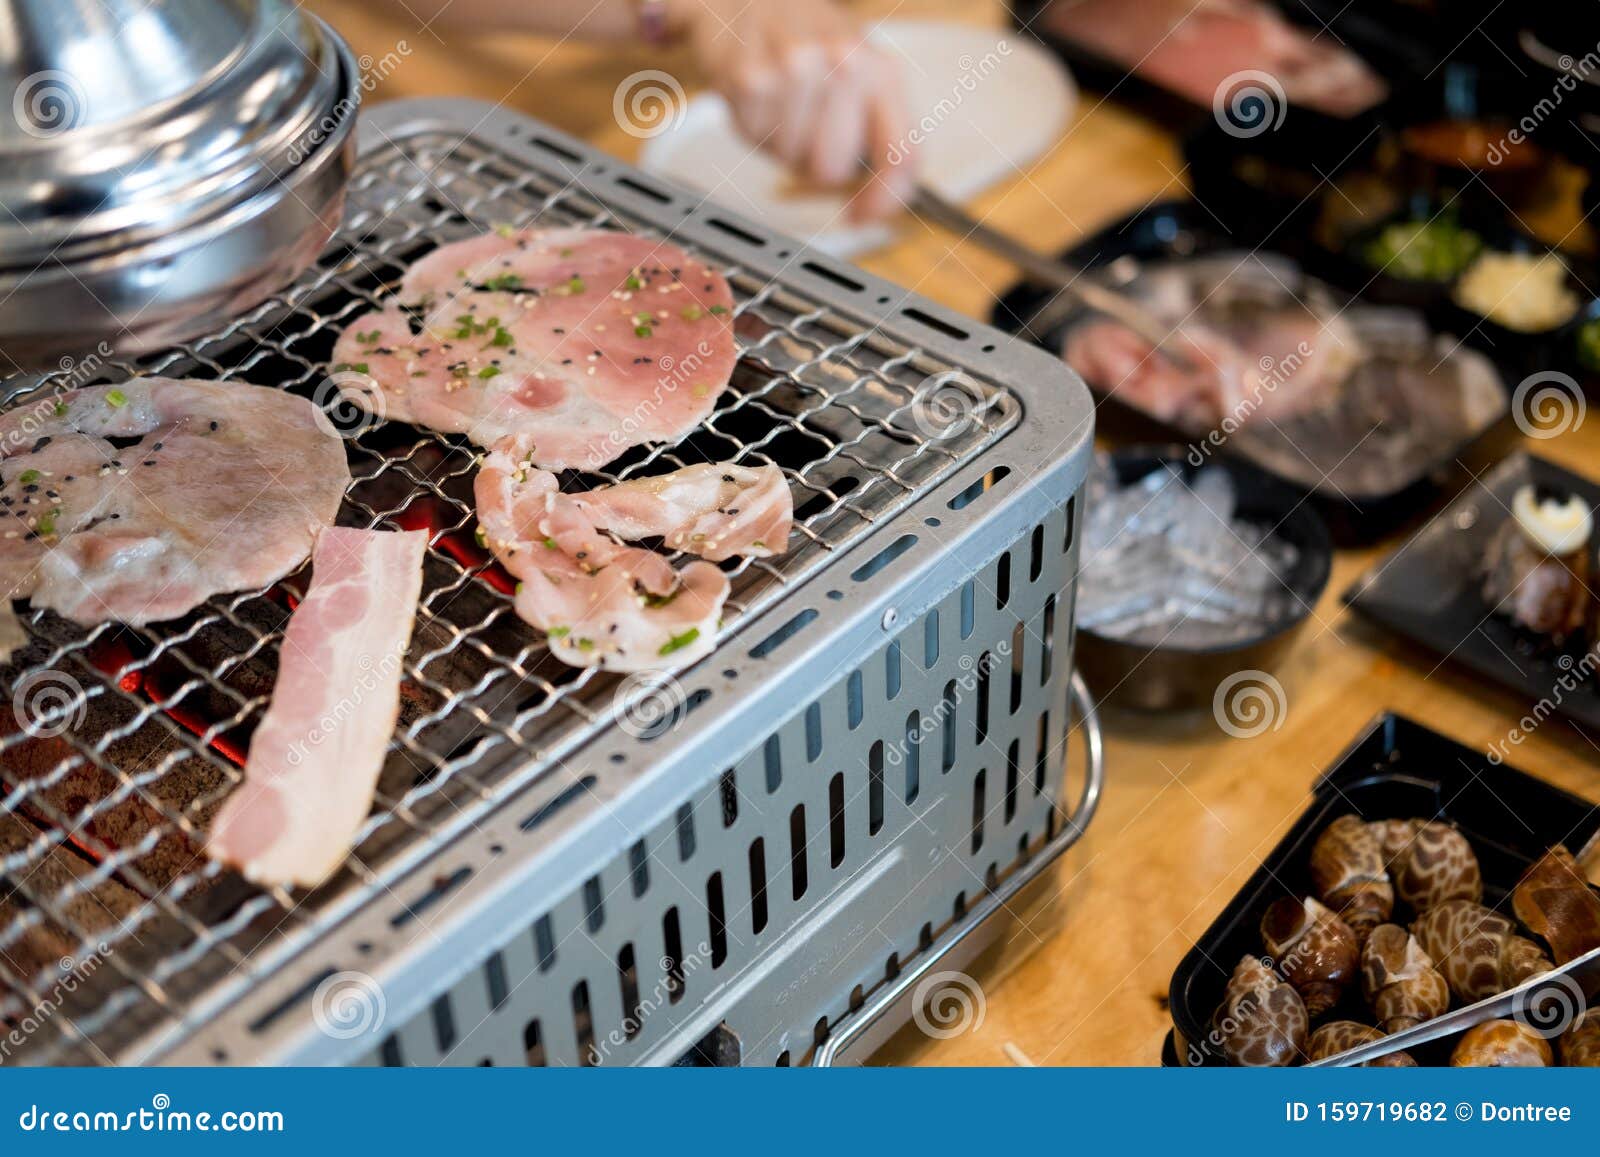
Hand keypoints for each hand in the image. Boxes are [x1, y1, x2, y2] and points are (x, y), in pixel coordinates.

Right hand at [672, 0, 915, 221]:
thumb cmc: (802, 32)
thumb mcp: (856, 65)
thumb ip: (874, 123)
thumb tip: (878, 190)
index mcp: (880, 69)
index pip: (900, 153)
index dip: (884, 199)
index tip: (864, 215)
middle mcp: (845, 65)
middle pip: (833, 170)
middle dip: (814, 164)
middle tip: (805, 127)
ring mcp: (797, 72)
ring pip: (791, 160)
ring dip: (781, 142)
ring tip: (780, 101)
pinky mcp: (752, 79)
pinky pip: (756, 139)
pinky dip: (752, 126)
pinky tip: (758, 94)